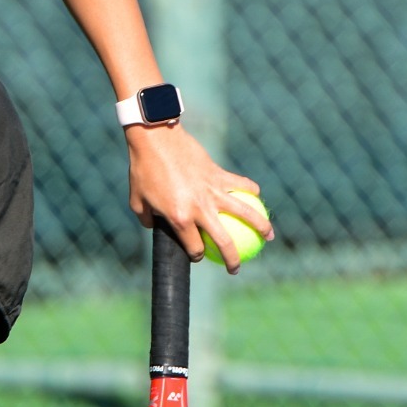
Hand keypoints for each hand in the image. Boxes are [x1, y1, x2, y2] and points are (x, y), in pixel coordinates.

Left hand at [126, 123, 273, 272]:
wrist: (155, 138)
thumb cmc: (143, 169)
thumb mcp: (137, 200)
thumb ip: (147, 219)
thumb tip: (155, 227)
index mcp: (179, 218)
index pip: (195, 248)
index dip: (197, 255)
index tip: (199, 254)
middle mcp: (199, 208)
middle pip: (224, 241)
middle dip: (233, 260)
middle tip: (235, 268)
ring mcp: (212, 191)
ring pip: (245, 213)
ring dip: (261, 227)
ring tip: (269, 237)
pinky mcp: (219, 173)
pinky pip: (241, 184)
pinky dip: (251, 189)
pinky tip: (257, 195)